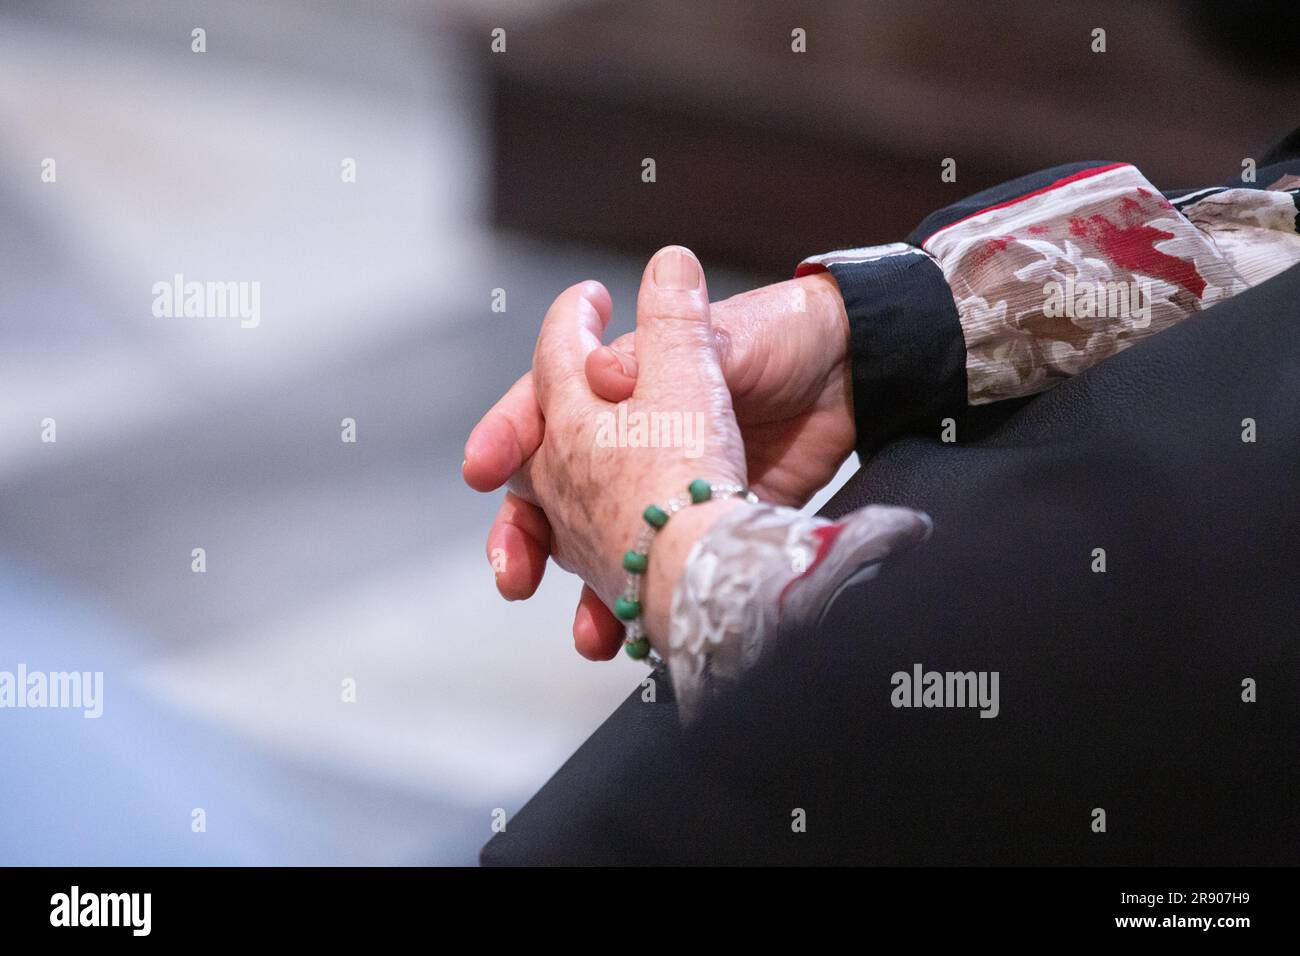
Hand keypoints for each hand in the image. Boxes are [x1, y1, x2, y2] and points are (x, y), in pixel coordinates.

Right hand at [464, 267, 852, 658]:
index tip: (482, 469)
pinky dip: (629, 610)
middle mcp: (625, 439)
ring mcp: (655, 490)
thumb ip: (673, 347)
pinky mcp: (694, 529)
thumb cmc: (782, 336)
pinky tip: (625, 638)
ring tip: (585, 631)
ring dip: (574, 589)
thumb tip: (601, 367)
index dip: (506, 433)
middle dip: (521, 533)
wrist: (852, 380)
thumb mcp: (730, 333)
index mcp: (621, 382)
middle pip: (545, 490)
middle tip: (512, 571)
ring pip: (587, 546)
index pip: (543, 405)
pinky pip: (647, 575)